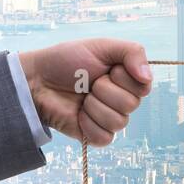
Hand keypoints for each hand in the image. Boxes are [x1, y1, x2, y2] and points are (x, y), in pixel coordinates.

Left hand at [19, 39, 153, 145]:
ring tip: (81, 98)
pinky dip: (89, 125)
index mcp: (127, 80)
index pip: (143, 87)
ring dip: (95, 107)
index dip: (124, 78)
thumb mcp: (103, 46)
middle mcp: (121, 100)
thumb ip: (133, 53)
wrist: (36, 80)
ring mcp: (108, 118)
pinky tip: (79, 115)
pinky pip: (105, 138)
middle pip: (131, 105)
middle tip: (88, 83)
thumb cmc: (67, 60)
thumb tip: (147, 77)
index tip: (107, 69)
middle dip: (105, 90)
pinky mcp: (94, 135)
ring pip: (119, 122)